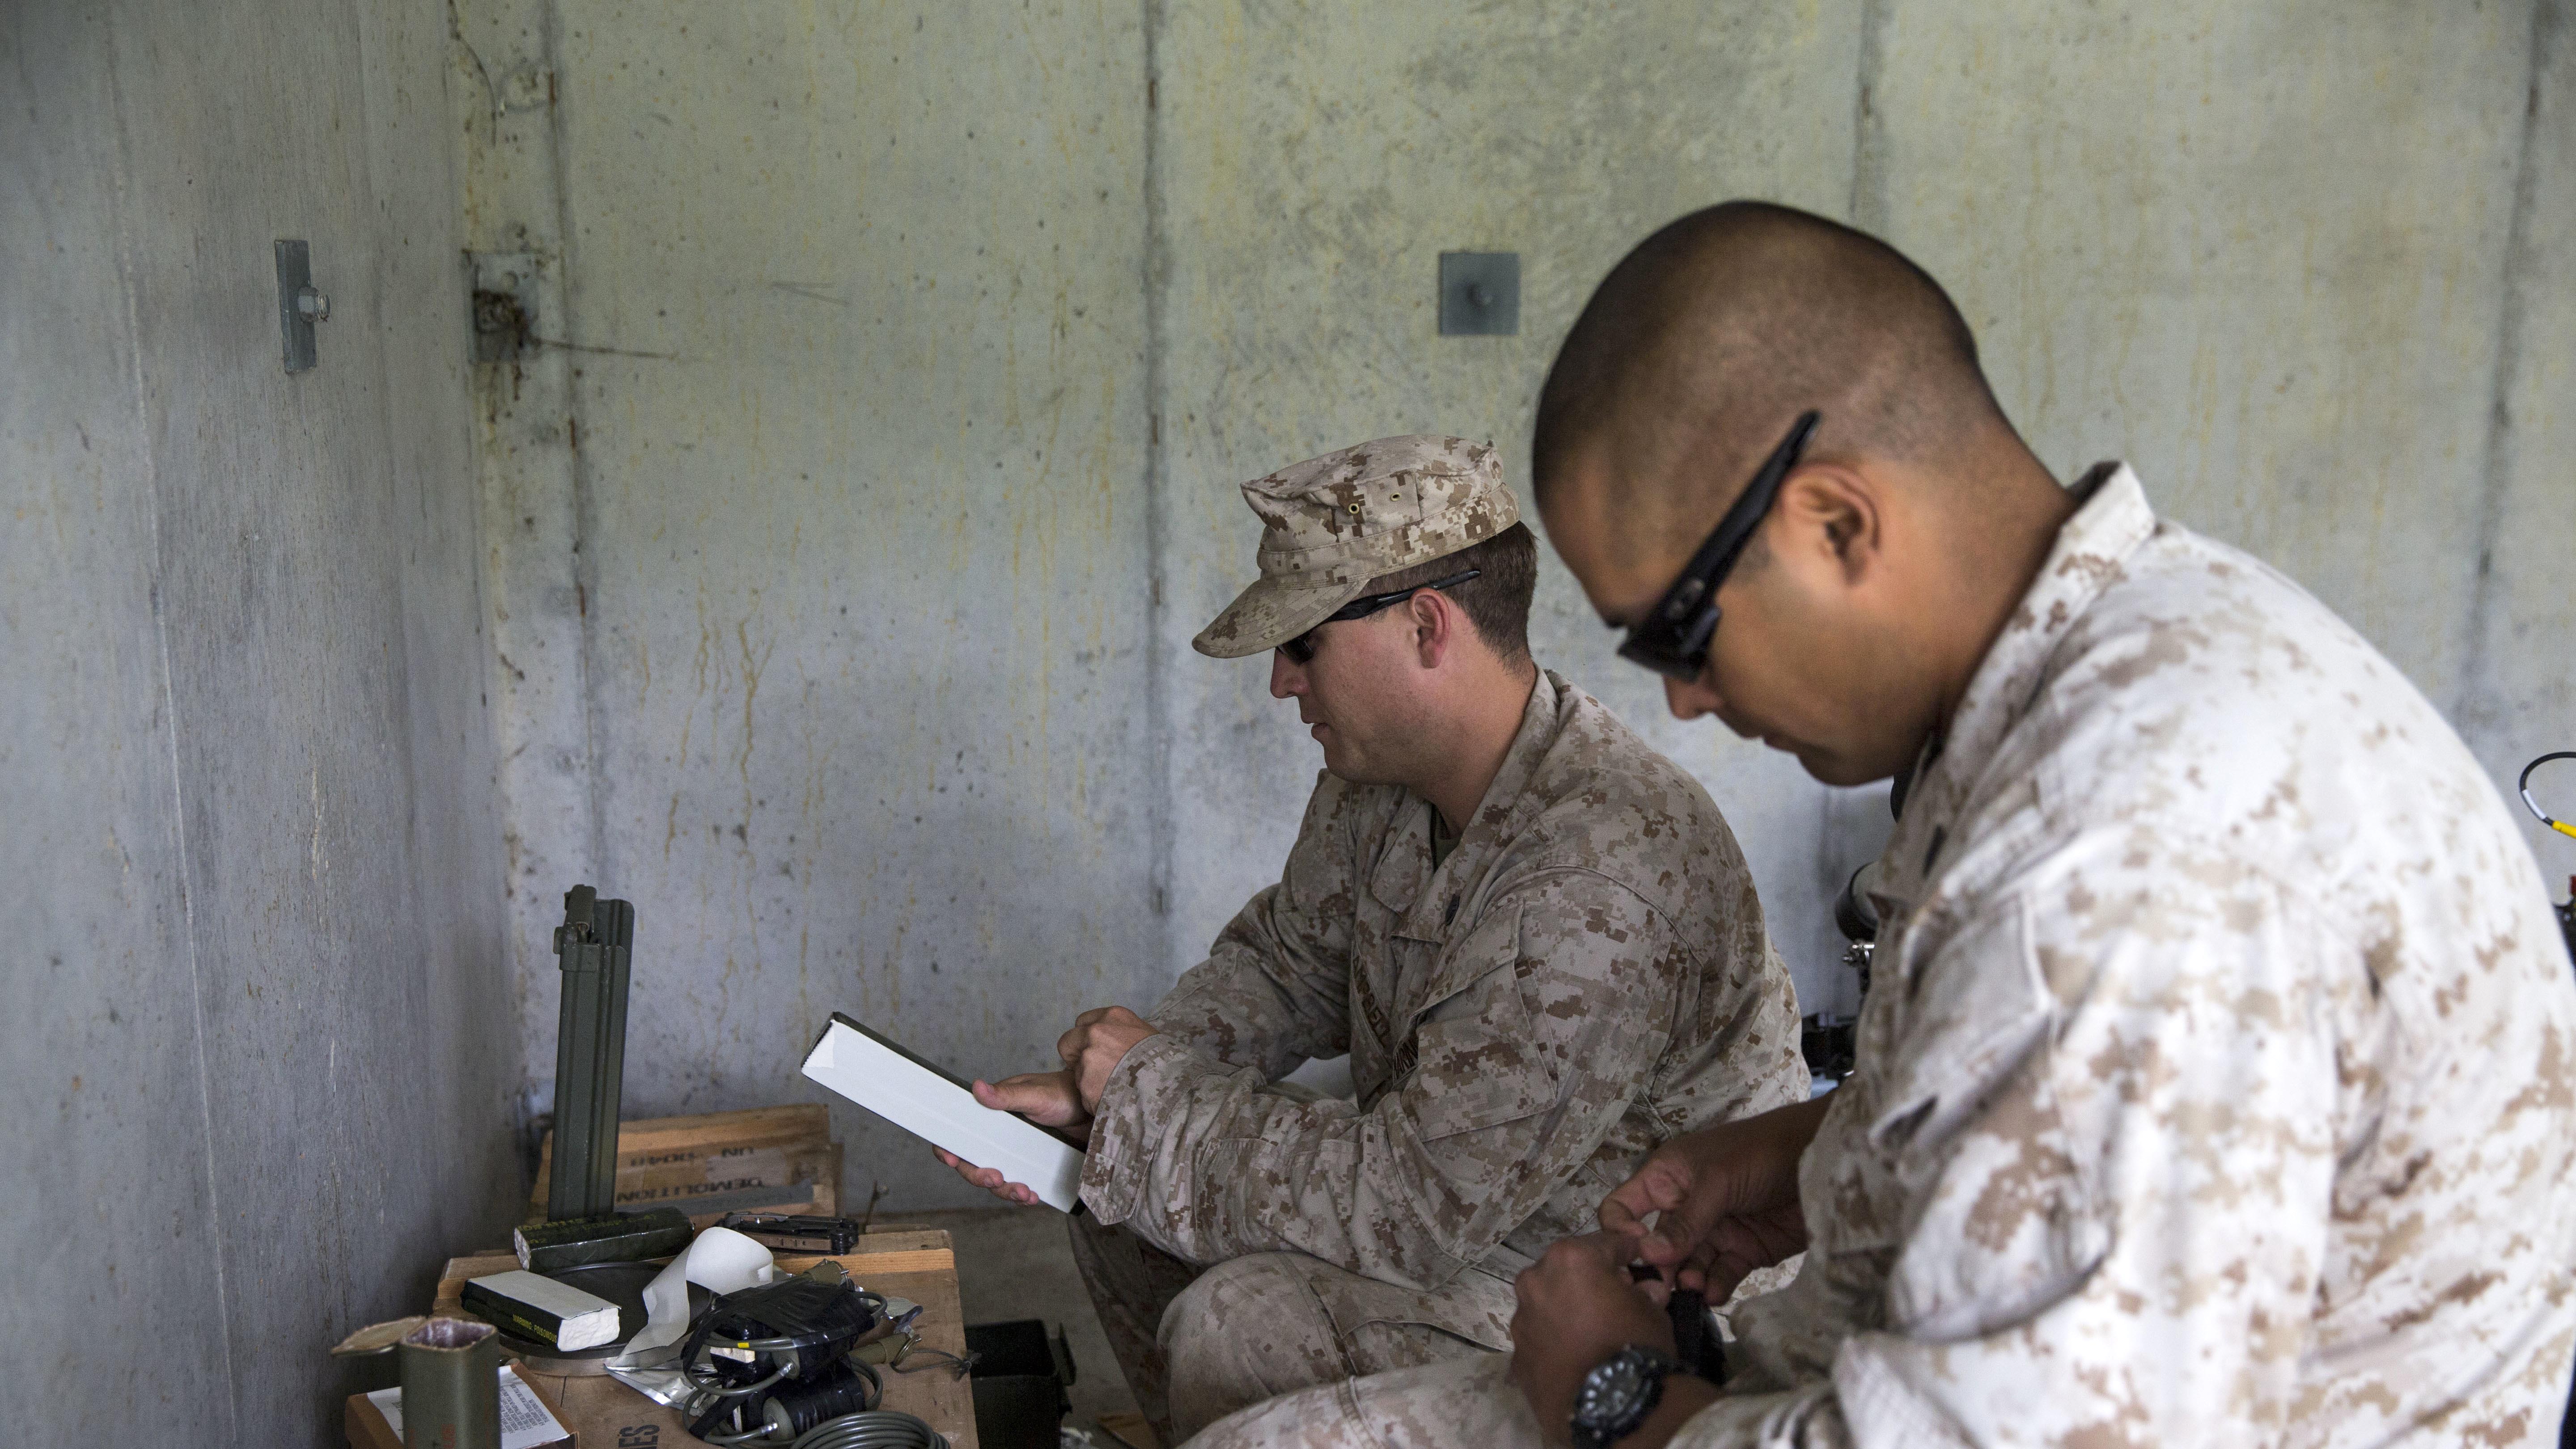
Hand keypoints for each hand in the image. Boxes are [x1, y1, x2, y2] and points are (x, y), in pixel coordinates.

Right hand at [932, 1070, 1092, 1205]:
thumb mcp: (1036, 1094)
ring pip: (997, 1178)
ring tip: (1024, 1193)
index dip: (950, 1148)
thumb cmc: (1065, 1093)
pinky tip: (1033, 1196)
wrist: (1096, 1109)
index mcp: (993, 1113)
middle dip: (980, 1176)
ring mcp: (1015, 1150)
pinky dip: (1022, 1194)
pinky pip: (1018, 1184)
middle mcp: (1000, 1134)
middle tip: (996, 1180)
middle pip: (975, 1162)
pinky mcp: (1032, 1163)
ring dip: (1005, 1190)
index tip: (952, 1159)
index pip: (961, 1132)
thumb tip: (978, 1087)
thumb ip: (1007, 1096)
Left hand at [1058, 1005, 1157, 1110]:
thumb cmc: (1164, 1060)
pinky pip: (1083, 1092)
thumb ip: (1123, 1033)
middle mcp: (1095, 1033)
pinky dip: (1094, 1098)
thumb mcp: (1146, 1034)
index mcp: (1113, 1017)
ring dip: (1088, 1080)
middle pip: (1067, 1042)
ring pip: (1076, 1070)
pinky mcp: (1085, 1083)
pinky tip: (1113, 1099)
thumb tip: (1116, 1042)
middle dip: (1075, 1056)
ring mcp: (1088, 1058)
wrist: (1168, 1085)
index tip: (1092, 1049)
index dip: (1085, 1038)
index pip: (1083, 1022)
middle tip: (1091, 1069)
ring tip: (1113, 1088)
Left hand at [1508, 1233, 1676, 1440]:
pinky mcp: (1516, 1354)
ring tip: (1589, 1331)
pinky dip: (1553, 1340)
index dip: (1625, 1251)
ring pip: (1546, 1302)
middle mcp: (1536, 1281)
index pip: (1605, 1243)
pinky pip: (1539, 1336)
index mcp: (1571, 1259)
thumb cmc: (1635, 1347)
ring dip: (1565, 1308)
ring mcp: (1521, 1318)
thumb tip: (1643, 1289)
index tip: (1636, 1258)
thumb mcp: (1652, 1310)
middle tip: (1612, 1298)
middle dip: (1588, 1278)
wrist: (1609, 1408)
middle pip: (1566, 1269)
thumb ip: (1643, 1292)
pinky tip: (1573, 1356)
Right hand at [1597, 1097, 1826, 1298]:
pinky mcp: (1744, 1252)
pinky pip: (1720, 1275)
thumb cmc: (1761, 1153)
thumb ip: (1685, 1221)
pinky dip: (1714, 1287)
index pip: (1624, 1207)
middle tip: (1664, 1289)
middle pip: (1656, 1245)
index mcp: (1667, 1178)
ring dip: (1687, 1280)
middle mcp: (1685, 1206)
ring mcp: (1715, 1231)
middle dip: (1658, 1267)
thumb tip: (1648, 1255)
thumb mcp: (1717, 1181)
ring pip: (1687, 1265)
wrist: (1825, 1162)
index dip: (1622, 1231)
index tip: (1637, 1251)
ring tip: (1693, 1290)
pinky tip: (1714, 1294)